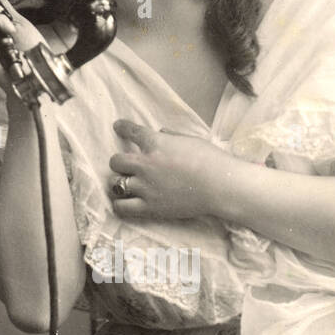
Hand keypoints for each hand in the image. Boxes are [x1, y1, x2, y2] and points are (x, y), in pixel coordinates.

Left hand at [108, 119, 226, 221]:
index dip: (122, 127)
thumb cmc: (210, 159)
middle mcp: (145, 164)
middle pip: (116, 161)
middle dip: (119, 162)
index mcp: (156, 143)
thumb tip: (161, 133)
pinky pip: (122, 207)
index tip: (118, 126)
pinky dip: (119, 205)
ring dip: (119, 183)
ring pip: (115, 184)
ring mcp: (145, 187)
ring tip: (125, 185)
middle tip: (126, 166)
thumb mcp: (190, 140)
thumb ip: (171, 136)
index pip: (131, 131)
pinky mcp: (149, 207)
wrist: (219, 185)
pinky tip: (123, 203)